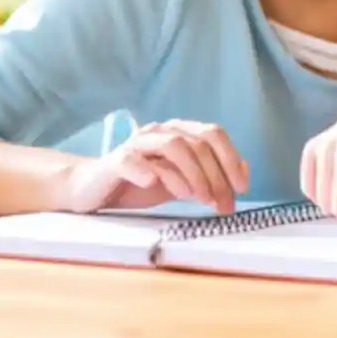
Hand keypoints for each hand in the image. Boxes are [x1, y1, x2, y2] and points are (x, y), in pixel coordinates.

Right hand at [64, 120, 248, 214]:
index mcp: (178, 132)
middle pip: (197, 143)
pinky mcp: (115, 161)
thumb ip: (208, 175)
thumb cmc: (139, 183)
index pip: (213, 134)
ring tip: (198, 197)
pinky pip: (133, 160)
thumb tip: (243, 172)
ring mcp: (137, 144)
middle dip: (216, 175)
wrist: (92, 188)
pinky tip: (155, 185)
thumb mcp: (181, 182)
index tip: (242, 187)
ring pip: (173, 146)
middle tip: (222, 205)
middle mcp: (160, 132)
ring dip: (192, 173)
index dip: (231, 158)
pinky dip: (147, 170)